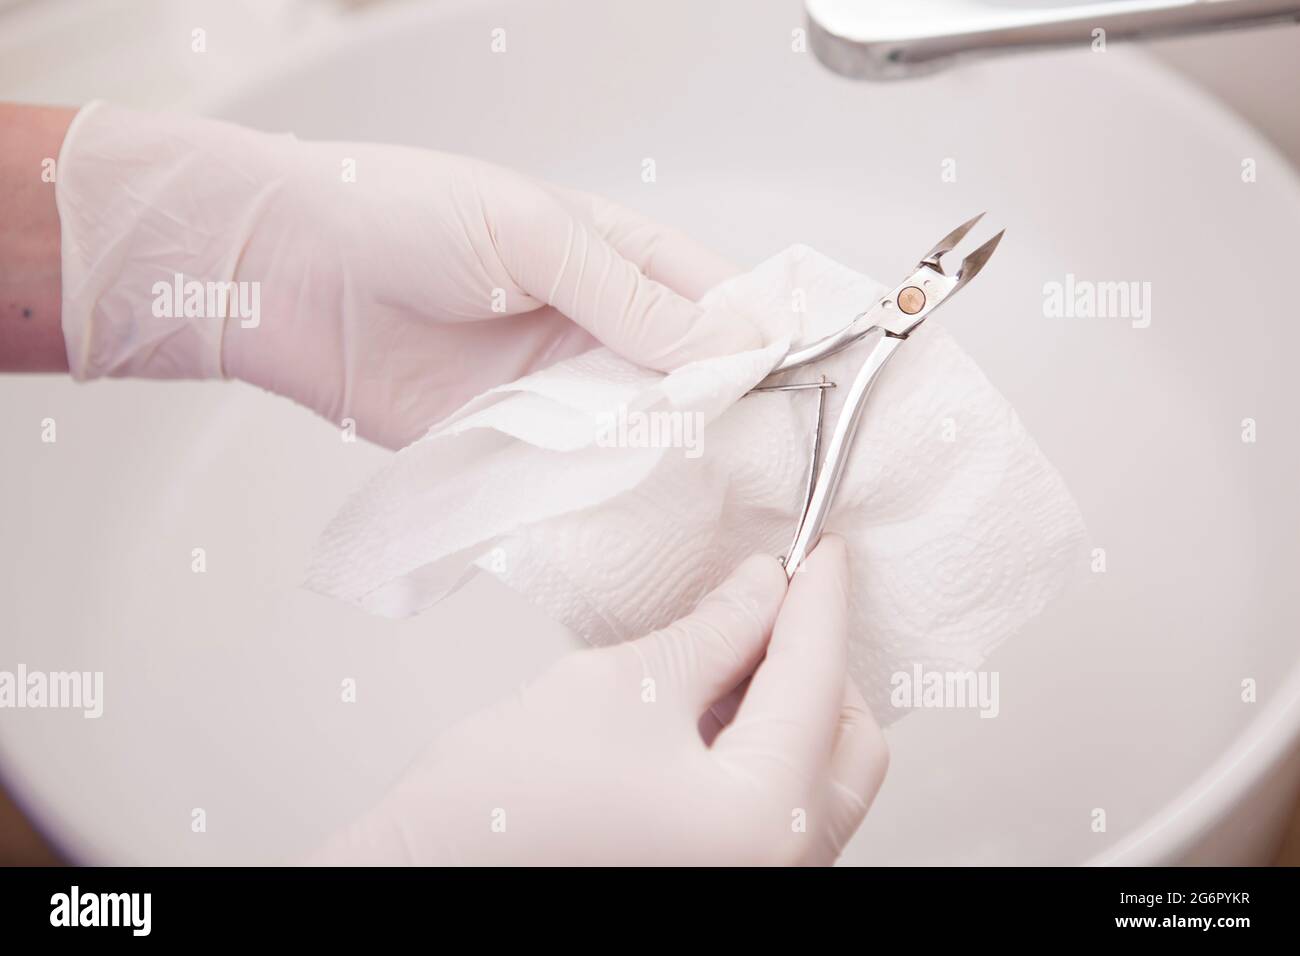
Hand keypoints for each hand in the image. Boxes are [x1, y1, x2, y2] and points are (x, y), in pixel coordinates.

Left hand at [56, 102, 777, 447]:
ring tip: (720, 496)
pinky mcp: (511, 441)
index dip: (761, 338)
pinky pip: (575, 470)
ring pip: (640, 430)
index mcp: (613, 256)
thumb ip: (631, 298)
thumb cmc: (401, 214)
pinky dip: (606, 488)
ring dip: (671, 456)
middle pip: (688, 376)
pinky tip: (640, 510)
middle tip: (771, 461)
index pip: (715, 298)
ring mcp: (556, 389)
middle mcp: (595, 327)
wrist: (286, 272)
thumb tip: (731, 341)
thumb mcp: (535, 235)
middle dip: (725, 411)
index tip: (802, 387)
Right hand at [312, 536, 887, 865]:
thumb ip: (713, 635)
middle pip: (847, 745)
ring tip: (735, 644)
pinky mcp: (715, 879)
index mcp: (765, 821)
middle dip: (819, 663)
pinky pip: (777, 809)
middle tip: (773, 602)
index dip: (821, 601)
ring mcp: (751, 883)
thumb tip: (763, 591)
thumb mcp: (621, 689)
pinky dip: (761, 749)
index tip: (823, 551)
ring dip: (789, 703)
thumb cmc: (499, 810)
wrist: (425, 880)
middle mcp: (779, 870)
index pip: (818, 680)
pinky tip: (716, 702)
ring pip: (817, 778)